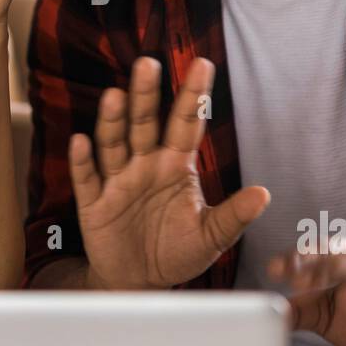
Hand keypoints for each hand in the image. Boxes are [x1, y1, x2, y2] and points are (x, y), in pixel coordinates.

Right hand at [68, 57, 270, 289]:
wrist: (139, 282)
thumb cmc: (177, 252)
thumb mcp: (210, 238)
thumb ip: (234, 216)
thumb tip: (264, 194)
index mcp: (176, 166)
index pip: (186, 124)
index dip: (193, 96)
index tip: (202, 63)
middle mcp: (145, 165)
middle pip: (145, 124)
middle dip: (146, 95)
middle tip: (148, 63)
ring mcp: (118, 181)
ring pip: (114, 144)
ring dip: (113, 121)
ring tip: (115, 95)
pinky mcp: (94, 204)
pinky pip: (88, 179)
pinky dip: (84, 162)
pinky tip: (81, 141)